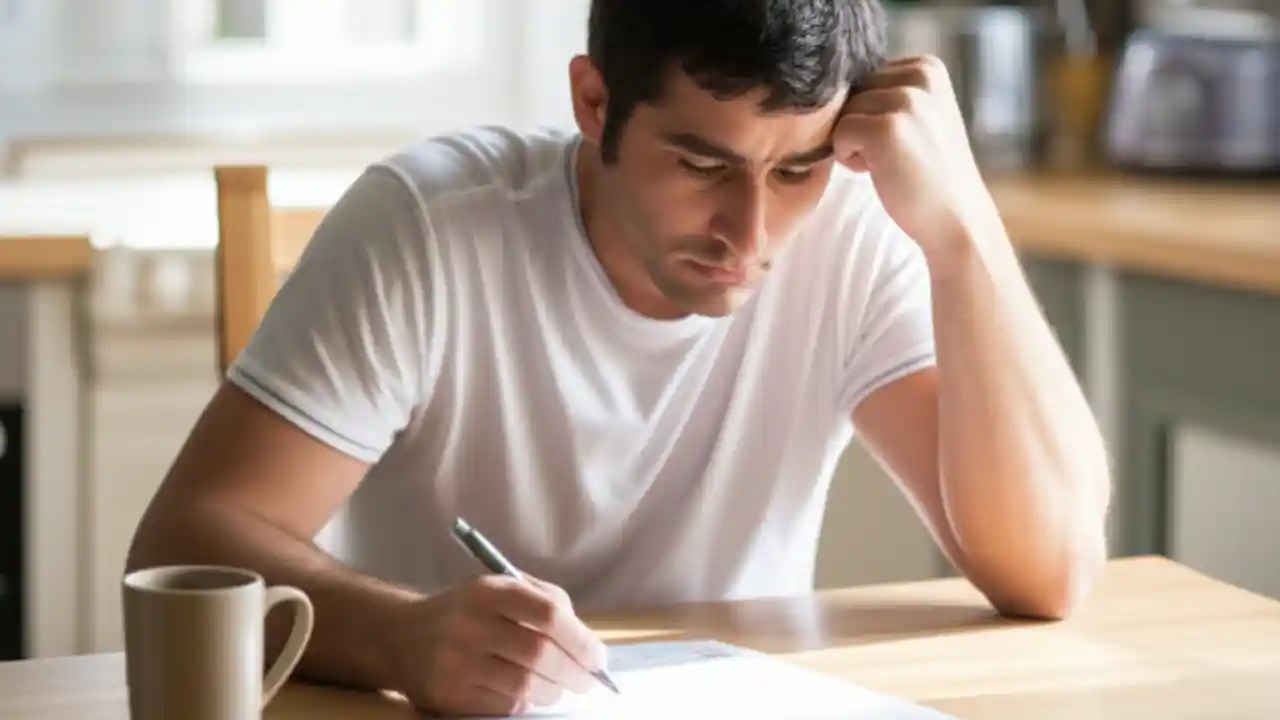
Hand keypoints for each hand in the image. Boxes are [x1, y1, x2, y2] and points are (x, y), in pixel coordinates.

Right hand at [388, 574, 606, 715]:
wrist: (402, 636)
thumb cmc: (467, 612)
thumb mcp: (499, 589)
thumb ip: (544, 602)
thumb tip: (588, 642)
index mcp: (489, 591)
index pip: (549, 615)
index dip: (581, 640)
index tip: (598, 658)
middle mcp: (470, 624)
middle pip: (540, 655)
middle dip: (574, 673)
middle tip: (586, 681)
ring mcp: (456, 662)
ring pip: (524, 686)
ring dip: (552, 691)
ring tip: (556, 687)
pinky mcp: (448, 694)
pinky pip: (502, 707)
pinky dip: (524, 704)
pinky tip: (526, 695)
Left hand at [832, 55, 998, 252]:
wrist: (955, 217)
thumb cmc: (927, 171)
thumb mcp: (919, 115)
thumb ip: (888, 92)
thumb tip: (829, 84)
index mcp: (927, 66)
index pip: (865, 76)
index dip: (870, 112)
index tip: (901, 137)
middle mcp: (920, 75)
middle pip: (851, 91)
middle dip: (860, 124)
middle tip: (895, 154)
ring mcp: (905, 101)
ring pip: (842, 112)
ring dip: (855, 142)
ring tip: (890, 161)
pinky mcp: (887, 129)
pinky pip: (839, 133)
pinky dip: (848, 157)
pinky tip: (879, 170)